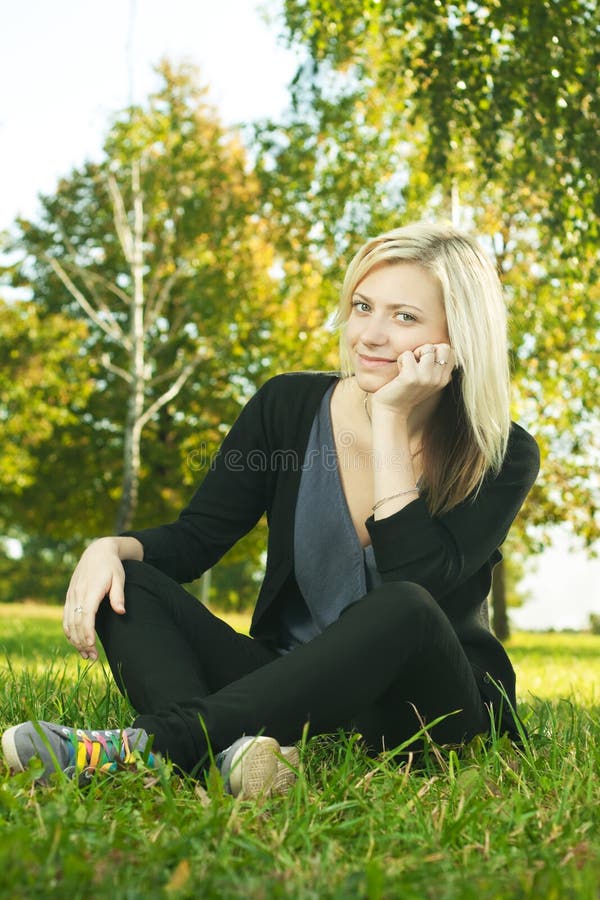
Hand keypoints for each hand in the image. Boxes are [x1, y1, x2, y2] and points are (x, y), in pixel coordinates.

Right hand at [63, 538, 125, 660]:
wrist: (97, 552)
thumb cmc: (112, 566)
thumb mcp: (119, 577)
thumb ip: (118, 595)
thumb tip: (121, 611)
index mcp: (91, 590)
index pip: (86, 614)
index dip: (87, 631)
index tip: (91, 645)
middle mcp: (78, 594)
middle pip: (76, 623)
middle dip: (82, 642)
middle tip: (93, 658)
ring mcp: (72, 596)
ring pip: (69, 622)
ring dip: (75, 640)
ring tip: (86, 655)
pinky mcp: (70, 597)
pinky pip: (66, 618)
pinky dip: (69, 632)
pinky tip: (76, 643)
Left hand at [370, 342, 454, 417]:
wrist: (391, 411)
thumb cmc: (405, 392)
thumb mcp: (426, 381)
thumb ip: (435, 368)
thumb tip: (438, 347)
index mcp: (443, 380)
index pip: (451, 352)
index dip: (436, 351)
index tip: (424, 362)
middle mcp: (438, 379)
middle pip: (443, 347)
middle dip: (429, 349)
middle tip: (417, 361)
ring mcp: (426, 378)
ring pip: (427, 348)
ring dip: (414, 353)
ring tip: (407, 367)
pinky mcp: (411, 377)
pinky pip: (407, 354)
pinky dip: (401, 359)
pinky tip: (399, 372)